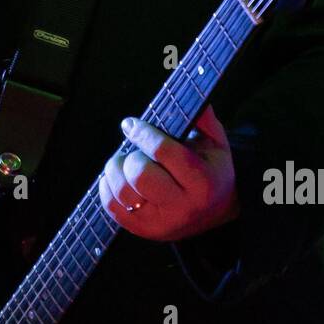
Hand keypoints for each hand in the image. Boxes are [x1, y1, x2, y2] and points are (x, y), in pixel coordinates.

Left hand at [98, 104, 238, 242]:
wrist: (217, 211)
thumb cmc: (211, 169)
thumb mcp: (216, 142)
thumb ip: (202, 117)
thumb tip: (185, 92)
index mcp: (202, 181)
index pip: (164, 151)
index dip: (142, 132)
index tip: (131, 124)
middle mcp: (182, 206)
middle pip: (140, 174)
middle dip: (131, 156)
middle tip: (133, 151)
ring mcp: (162, 223)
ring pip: (122, 192)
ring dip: (115, 170)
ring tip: (123, 162)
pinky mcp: (145, 231)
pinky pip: (112, 208)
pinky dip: (107, 188)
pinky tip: (116, 177)